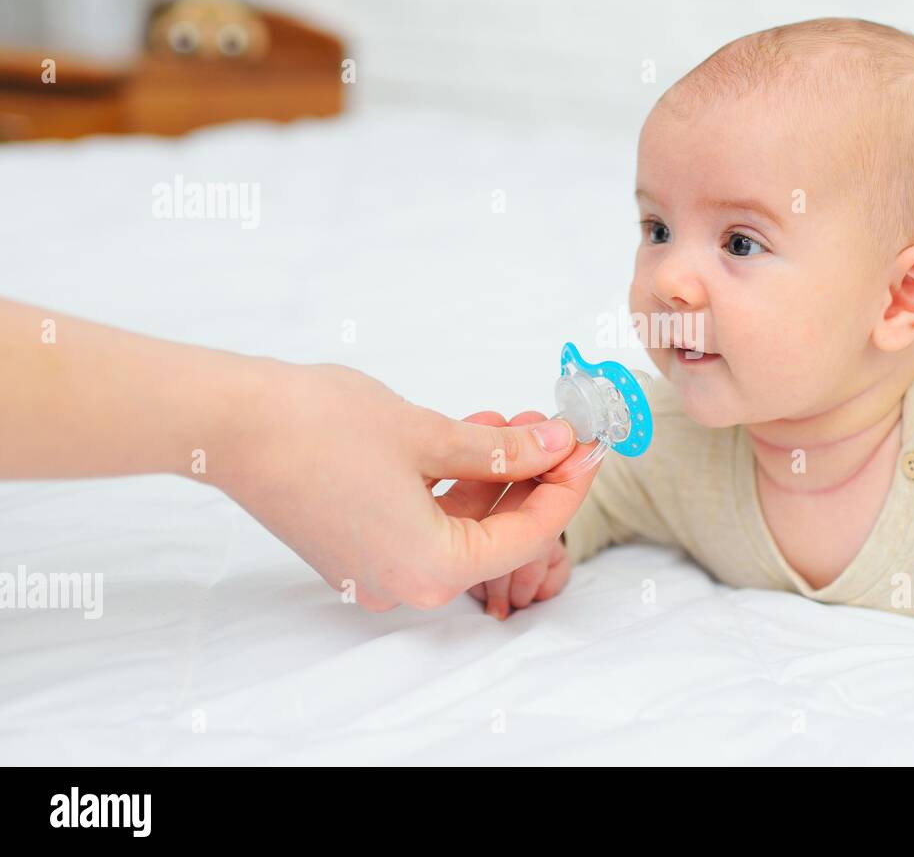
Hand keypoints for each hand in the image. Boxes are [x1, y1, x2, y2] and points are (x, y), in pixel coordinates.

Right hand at [214, 362, 596, 611]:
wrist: (229, 422)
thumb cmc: (318, 426)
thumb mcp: (429, 435)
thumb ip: (502, 451)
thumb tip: (559, 447)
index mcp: (430, 569)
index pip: (527, 537)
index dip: (567, 488)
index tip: (591, 448)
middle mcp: (406, 584)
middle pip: (496, 537)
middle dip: (530, 478)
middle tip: (555, 428)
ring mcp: (379, 571)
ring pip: (461, 528)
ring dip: (493, 476)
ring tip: (511, 421)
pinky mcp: (358, 549)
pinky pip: (427, 523)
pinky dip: (454, 484)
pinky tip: (469, 436)